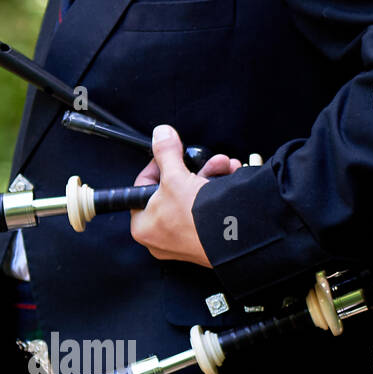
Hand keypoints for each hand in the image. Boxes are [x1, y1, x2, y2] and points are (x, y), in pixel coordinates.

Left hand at [130, 124, 240, 266]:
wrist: (230, 239)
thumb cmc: (194, 220)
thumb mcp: (175, 177)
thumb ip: (166, 152)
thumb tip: (161, 134)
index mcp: (142, 225)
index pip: (143, 187)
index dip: (158, 165)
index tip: (169, 155)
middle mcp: (160, 236)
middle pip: (172, 190)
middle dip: (192, 169)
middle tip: (200, 160)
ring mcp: (183, 239)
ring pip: (192, 197)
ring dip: (209, 176)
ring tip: (221, 166)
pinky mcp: (203, 238)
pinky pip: (206, 210)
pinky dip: (218, 192)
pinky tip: (229, 177)